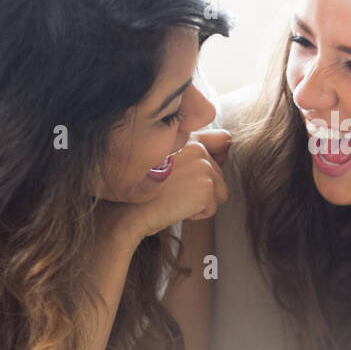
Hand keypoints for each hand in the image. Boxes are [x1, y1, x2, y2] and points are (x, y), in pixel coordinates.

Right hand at [108, 129, 231, 245]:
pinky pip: (213, 208)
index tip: (196, 173)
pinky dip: (196, 214)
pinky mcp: (206, 185)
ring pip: (221, 191)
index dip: (216, 158)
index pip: (222, 139)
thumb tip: (227, 144)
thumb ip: (192, 151)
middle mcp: (196, 145)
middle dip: (201, 188)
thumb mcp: (164, 161)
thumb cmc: (139, 190)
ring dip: (200, 201)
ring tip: (174, 198)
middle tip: (172, 191)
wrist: (123, 210)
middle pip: (220, 173)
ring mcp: (203, 164)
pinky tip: (175, 207)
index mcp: (185, 135)